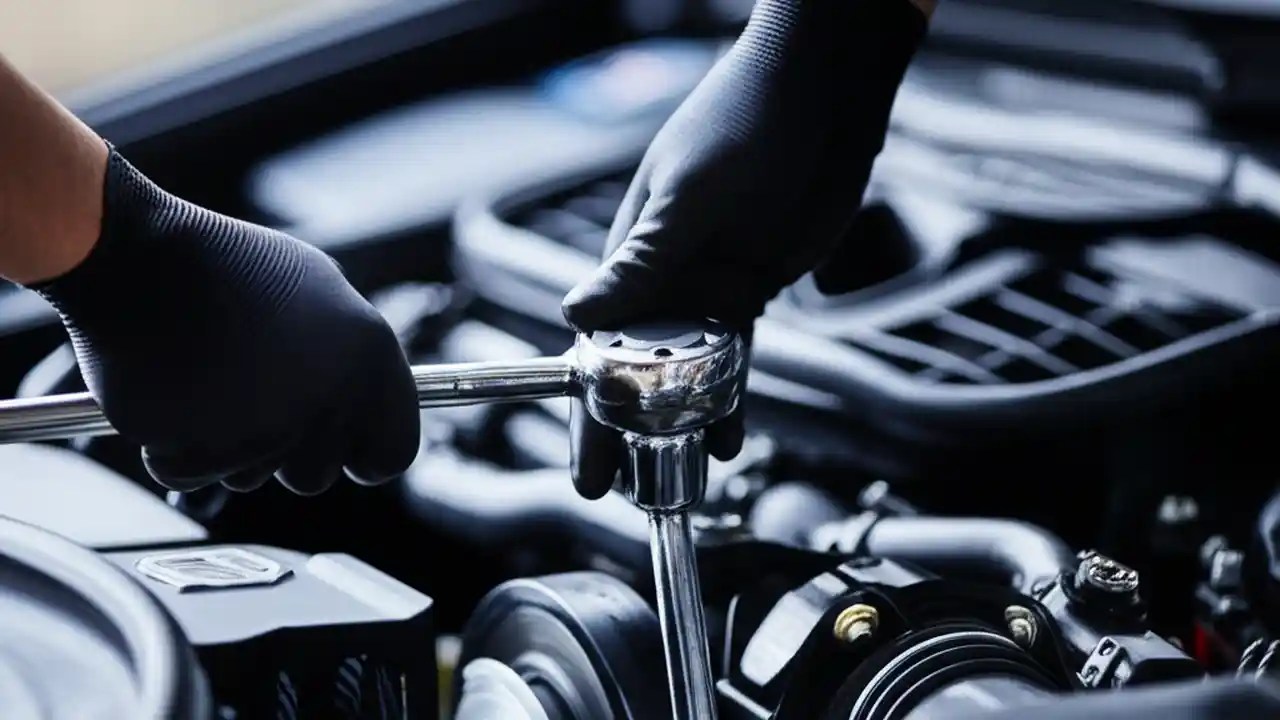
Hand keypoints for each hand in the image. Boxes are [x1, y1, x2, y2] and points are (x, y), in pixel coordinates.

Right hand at [31, 150, 419, 493]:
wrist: (142, 258)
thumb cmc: (230, 266)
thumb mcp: (322, 289)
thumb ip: (353, 354)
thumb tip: (365, 397)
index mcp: (372, 364)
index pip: (392, 454)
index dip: (364, 454)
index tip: (345, 449)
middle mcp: (327, 405)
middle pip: (315, 476)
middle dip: (286, 452)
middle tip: (254, 398)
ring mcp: (264, 434)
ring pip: (250, 478)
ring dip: (229, 447)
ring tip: (210, 379)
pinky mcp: (198, 452)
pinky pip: (189, 475)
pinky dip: (175, 446)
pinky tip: (173, 392)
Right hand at [561, 0, 926, 498]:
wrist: (821, 95)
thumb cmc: (745, 119)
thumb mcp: (689, 193)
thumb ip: (642, 259)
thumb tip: (576, 315)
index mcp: (633, 254)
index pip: (598, 346)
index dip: (590, 408)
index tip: (587, 464)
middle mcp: (665, 278)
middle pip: (638, 370)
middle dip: (626, 429)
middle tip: (619, 487)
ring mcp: (709, 286)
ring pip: (688, 371)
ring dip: (683, 421)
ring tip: (681, 474)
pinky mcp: (752, 289)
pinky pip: (736, 355)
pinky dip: (733, 395)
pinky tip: (731, 434)